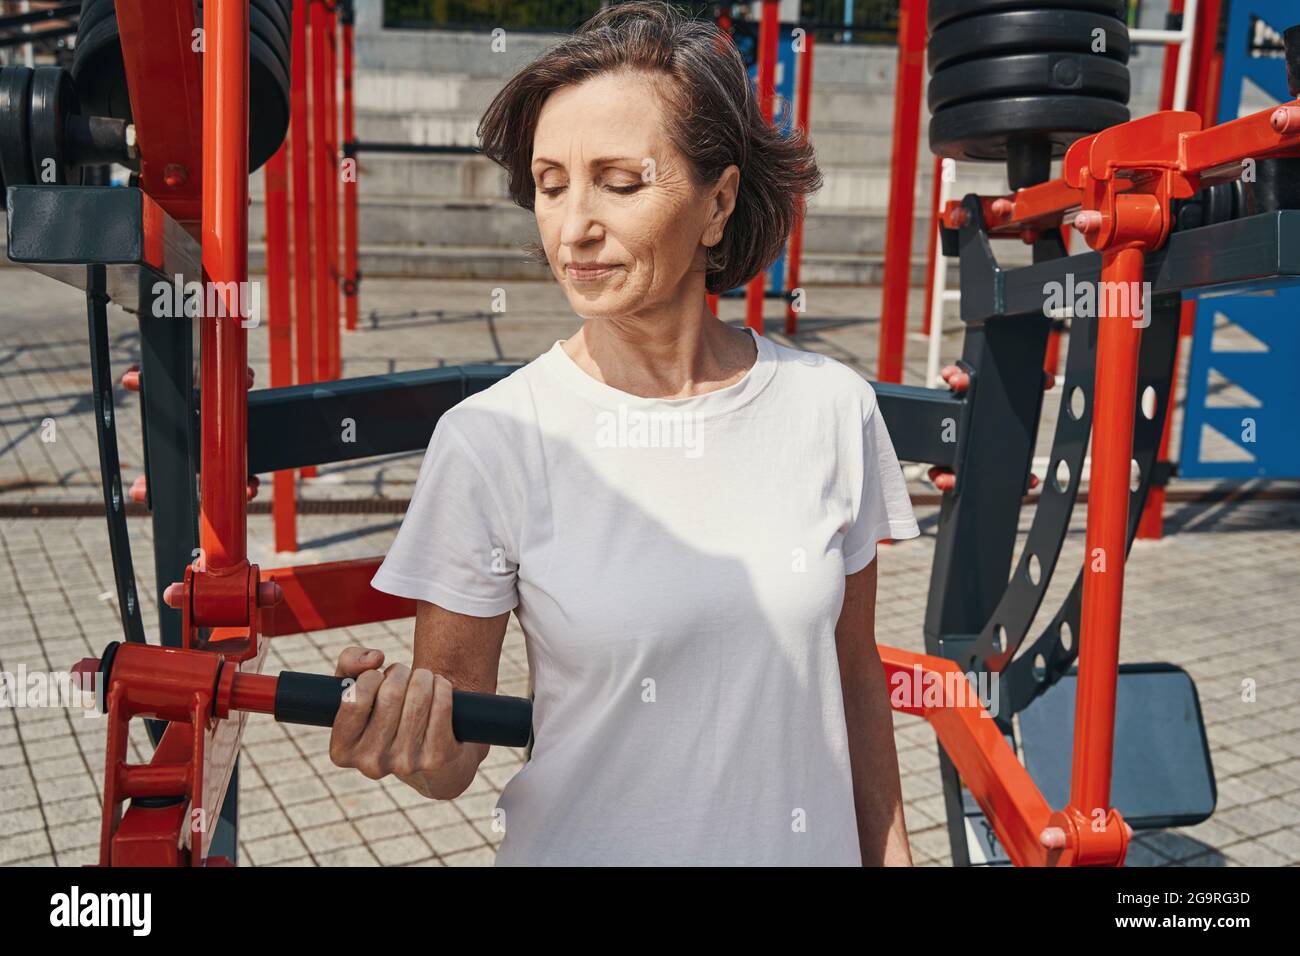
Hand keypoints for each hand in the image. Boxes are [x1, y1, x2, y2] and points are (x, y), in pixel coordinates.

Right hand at [328, 645, 467, 798]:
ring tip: (420, 680)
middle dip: (399, 673)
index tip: (377, 678)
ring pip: (419, 696)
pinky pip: (442, 705)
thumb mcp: (354, 687)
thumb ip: (350, 662)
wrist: (421, 746)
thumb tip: (375, 658)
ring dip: (422, 677)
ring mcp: (405, 763)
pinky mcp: (437, 757)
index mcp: (343, 751)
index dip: (369, 678)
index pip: (354, 700)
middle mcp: (371, 763)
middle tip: (402, 676)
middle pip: (391, 694)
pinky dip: (442, 686)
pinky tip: (437, 688)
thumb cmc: (380, 709)